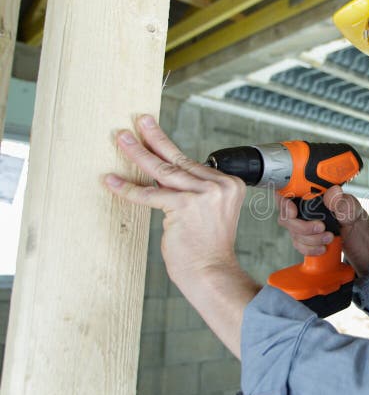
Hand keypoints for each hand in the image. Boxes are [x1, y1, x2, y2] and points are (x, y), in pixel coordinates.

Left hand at [104, 115, 245, 287]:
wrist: (212, 273)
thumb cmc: (207, 249)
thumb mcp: (206, 212)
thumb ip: (190, 191)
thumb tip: (160, 173)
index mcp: (229, 185)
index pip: (192, 163)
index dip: (167, 148)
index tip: (154, 132)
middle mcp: (220, 186)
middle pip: (179, 158)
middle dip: (154, 138)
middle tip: (140, 121)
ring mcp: (204, 195)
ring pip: (164, 169)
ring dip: (138, 153)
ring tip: (122, 139)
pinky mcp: (185, 206)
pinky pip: (150, 194)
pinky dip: (128, 188)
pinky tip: (112, 181)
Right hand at [276, 185, 368, 275]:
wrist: (356, 234)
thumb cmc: (351, 214)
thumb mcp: (350, 206)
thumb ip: (341, 201)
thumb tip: (333, 193)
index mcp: (310, 194)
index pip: (286, 194)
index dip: (283, 203)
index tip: (293, 212)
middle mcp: (302, 208)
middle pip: (286, 218)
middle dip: (303, 227)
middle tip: (321, 227)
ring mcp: (301, 224)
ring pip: (293, 234)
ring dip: (311, 239)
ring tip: (329, 237)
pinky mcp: (304, 238)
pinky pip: (298, 245)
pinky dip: (310, 249)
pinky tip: (322, 248)